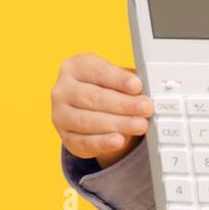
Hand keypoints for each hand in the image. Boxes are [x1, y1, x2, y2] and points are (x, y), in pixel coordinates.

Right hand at [52, 53, 152, 167]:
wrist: (89, 109)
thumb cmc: (106, 87)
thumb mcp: (116, 78)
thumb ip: (129, 82)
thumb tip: (148, 92)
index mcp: (75, 67)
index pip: (98, 71)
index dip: (119, 79)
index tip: (137, 86)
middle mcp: (63, 90)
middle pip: (94, 98)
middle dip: (123, 104)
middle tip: (146, 108)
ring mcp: (60, 115)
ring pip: (88, 121)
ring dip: (117, 124)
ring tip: (140, 125)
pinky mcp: (66, 137)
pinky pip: (84, 142)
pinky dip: (103, 142)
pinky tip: (119, 141)